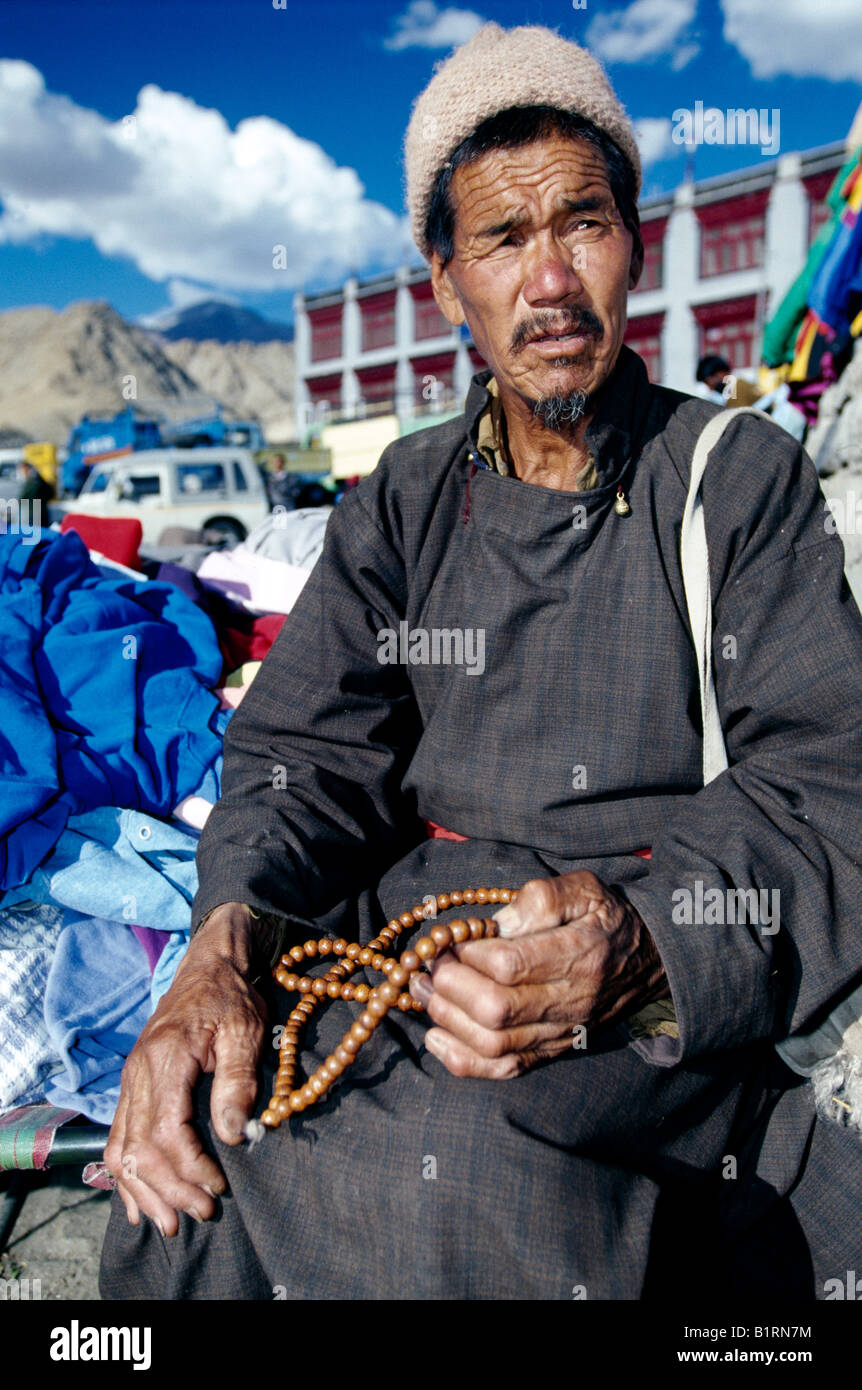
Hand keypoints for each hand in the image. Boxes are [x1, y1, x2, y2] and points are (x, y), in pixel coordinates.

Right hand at [104, 905, 269, 1235]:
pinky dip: (126, 1175)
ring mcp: (131, 1081)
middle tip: (202, 1213)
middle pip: (140, 1150)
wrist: (209, 965)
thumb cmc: (231, 997)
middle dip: (169, 1190)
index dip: (191, 1168)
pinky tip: (137, 1202)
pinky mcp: (133, 1086)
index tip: (219, 1187)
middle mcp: (139, 1074)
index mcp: (167, 1060)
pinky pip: (118, 1138)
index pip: (167, 1132)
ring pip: (121, 1150)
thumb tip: (234, 1135)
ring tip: (171, 1221)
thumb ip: (238, 1082)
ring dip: (144, 1191)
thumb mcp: (245, 1031)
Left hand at [409, 870, 668, 1079]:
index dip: (468, 953)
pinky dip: (463, 1060)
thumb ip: (540, 898)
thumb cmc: (605, 919)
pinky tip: (437, 1036)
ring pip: (494, 1043)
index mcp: (579, 955)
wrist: (648, 962)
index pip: (509, 965)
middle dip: (449, 987)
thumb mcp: (583, 888)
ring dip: (447, 1019)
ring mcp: (561, 1033)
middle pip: (495, 1009)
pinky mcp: (552, 1052)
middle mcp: (571, 1001)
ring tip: (422, 992)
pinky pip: (504, 1069)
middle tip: (428, 965)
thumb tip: (494, 926)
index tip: (449, 938)